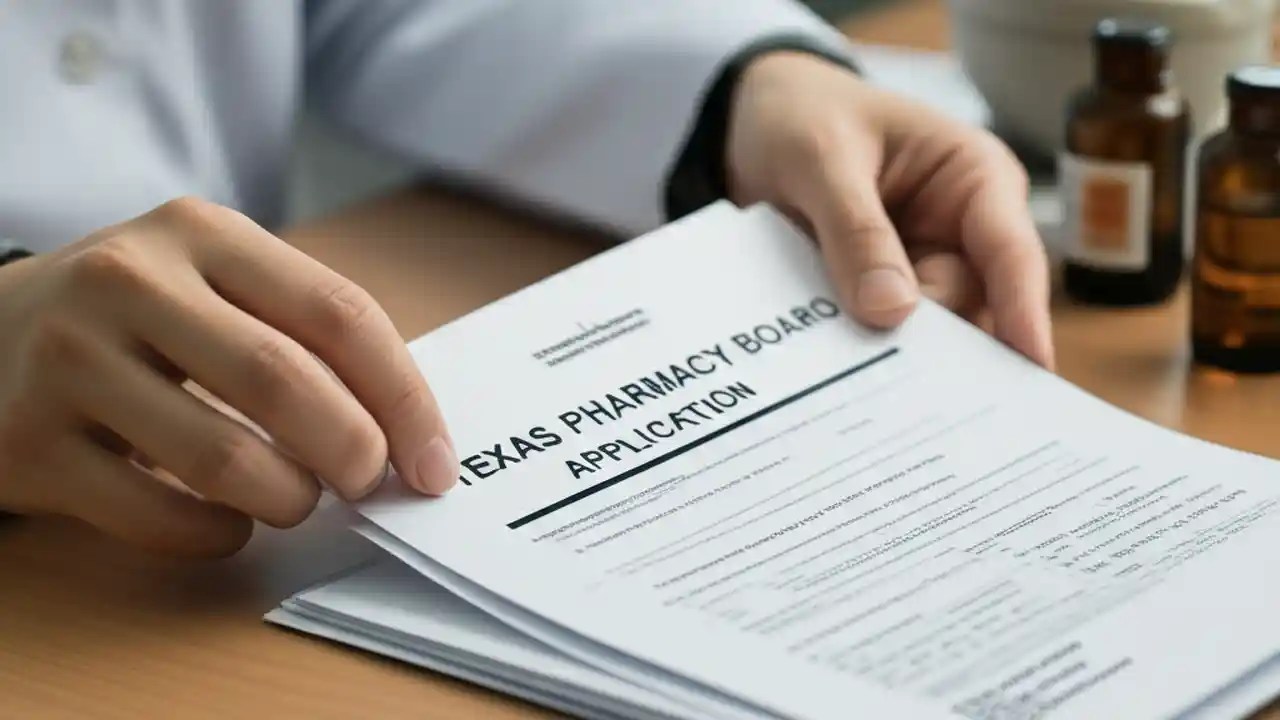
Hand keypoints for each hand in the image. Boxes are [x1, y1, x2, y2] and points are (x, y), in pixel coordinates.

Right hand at [0, 198, 458, 556]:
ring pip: (223, 456)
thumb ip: (301, 335)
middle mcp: (131, 282)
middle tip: (369, 486)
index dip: (405, 398)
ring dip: (288, 498)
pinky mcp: (29, 442)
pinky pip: (156, 514)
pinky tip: (229, 524)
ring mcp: (70, 360)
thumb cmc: (132, 321)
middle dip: (353, 451)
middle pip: (286, 380)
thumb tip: (407, 432)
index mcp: (203, 233)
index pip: (340, 314)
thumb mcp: (210, 285)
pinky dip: (217, 535)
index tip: (437, 463)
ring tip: (295, 501)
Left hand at [726, 51, 1053, 368]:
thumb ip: (855, 229)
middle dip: (936, 348)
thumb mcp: (821, 158)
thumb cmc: (803, 116)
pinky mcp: (878, 297)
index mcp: (975, 179)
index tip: (1032, 369)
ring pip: (924, 334)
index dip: (1023, 313)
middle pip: (968, 307)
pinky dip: (857, 352)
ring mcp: (920, 269)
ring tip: (862, 391)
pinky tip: (835, 381)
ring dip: (890, 356)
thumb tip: (892, 310)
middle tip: (904, 391)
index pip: (1010, 253)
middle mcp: (962, 233)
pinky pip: (877, 337)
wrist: (752, 124)